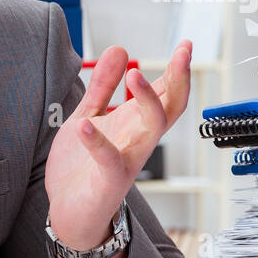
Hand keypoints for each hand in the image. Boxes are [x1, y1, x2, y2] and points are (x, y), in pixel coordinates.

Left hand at [44, 41, 191, 248]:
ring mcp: (127, 160)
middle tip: (183, 52)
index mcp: (133, 124)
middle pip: (171, 107)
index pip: (165, 93)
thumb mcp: (89, 116)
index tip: (186, 44)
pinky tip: (84, 126)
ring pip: (153, 128)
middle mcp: (138, 140)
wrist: (70, 213)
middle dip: (179, 79)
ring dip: (147, 99)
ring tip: (134, 73)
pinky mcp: (109, 180)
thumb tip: (119, 49)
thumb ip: (103, 86)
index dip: (177, 69)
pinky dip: (97, 142)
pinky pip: (110, 159)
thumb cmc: (82, 167)